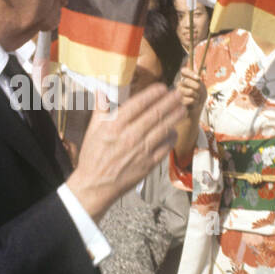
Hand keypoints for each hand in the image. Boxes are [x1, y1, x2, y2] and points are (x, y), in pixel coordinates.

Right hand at [66, 83, 186, 220]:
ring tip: (182, 108)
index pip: (139, 103)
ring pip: (164, 128)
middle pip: (155, 114)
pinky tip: (174, 130)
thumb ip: (100, 109)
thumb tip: (100, 90)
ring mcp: (141, 150)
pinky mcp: (148, 164)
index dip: (153, 93)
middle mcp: (130, 136)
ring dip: (175, 116)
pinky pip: (165, 147)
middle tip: (179, 93)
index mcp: (115, 125)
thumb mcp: (92, 130)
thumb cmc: (93, 157)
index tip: (162, 87)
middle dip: (170, 101)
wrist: (96, 186)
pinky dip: (172, 137)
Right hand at [175, 62, 206, 118]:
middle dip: (197, 87)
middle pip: (187, 81)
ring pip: (190, 91)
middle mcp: (178, 85)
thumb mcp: (201, 87)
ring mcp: (177, 94)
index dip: (190, 73)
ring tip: (196, 99)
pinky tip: (193, 105)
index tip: (198, 78)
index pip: (183, 71)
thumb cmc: (199, 98)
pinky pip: (190, 100)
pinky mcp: (178, 103)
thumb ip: (197, 82)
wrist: (196, 111)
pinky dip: (195, 103)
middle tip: (199, 93)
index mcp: (183, 79)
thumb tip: (196, 79)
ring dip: (197, 96)